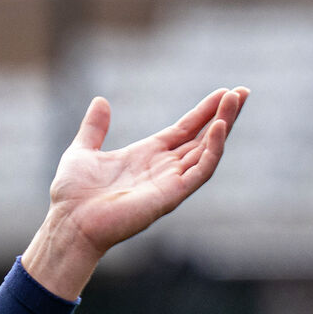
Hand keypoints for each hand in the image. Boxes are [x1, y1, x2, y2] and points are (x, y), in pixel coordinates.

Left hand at [21, 87, 247, 298]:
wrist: (68, 222)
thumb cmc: (72, 195)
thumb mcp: (82, 151)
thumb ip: (95, 128)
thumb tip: (100, 101)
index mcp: (146, 155)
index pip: (184, 130)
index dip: (204, 112)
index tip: (224, 92)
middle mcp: (163, 168)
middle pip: (202, 138)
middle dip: (224, 114)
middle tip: (244, 91)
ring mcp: (170, 182)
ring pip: (207, 150)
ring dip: (224, 124)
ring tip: (237, 98)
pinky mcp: (171, 196)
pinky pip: (200, 171)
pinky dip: (213, 150)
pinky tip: (219, 127)